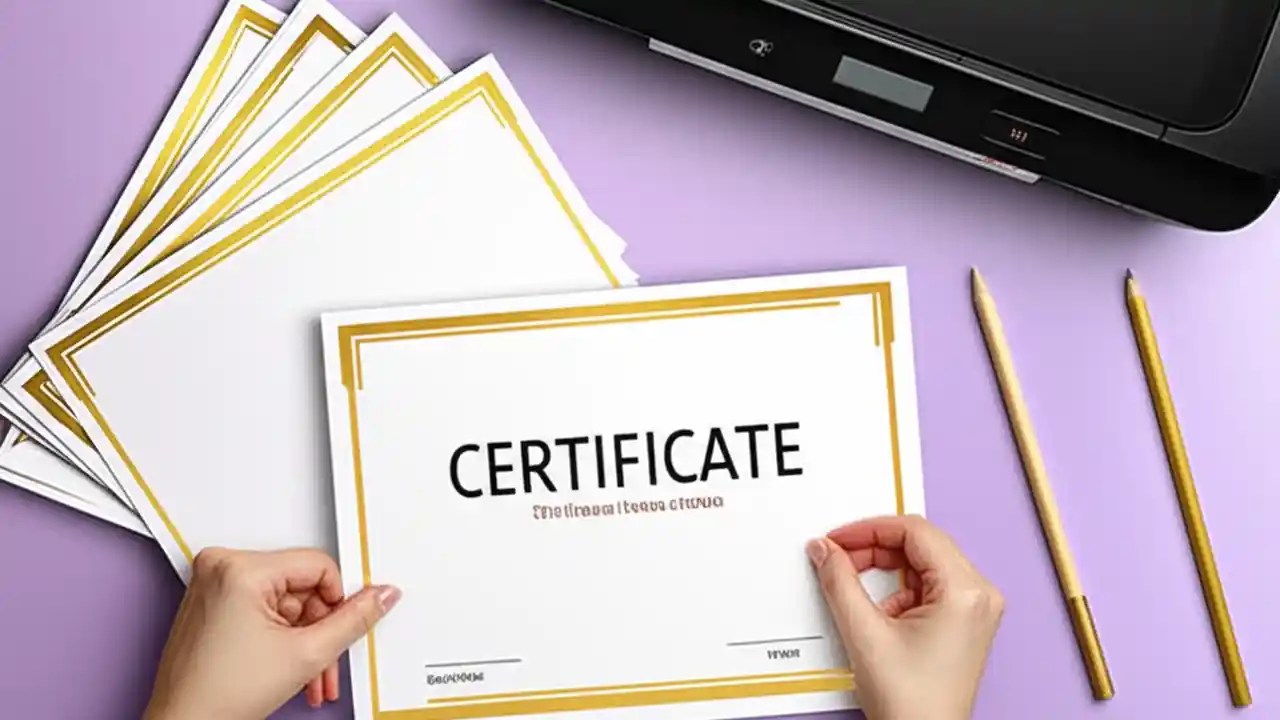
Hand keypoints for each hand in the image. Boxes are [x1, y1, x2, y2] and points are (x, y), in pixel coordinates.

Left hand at [144, 548, 400, 719]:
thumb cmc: (221, 694)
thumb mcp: (307, 653)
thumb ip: (353, 619)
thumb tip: (382, 594)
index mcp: (240, 567)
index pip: (318, 565)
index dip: (338, 602)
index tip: (340, 628)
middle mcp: (221, 566)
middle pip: (302, 587)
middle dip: (319, 631)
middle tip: (323, 663)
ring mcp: (212, 583)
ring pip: (285, 603)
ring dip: (303, 641)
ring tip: (308, 675)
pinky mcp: (210, 601)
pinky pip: (262, 608)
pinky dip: (280, 637)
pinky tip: (287, 666)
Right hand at [807, 515, 1002, 719]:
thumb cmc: (911, 704)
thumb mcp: (864, 634)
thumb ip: (840, 581)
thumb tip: (824, 549)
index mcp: (965, 591)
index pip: (916, 532)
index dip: (869, 529)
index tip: (836, 539)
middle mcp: (978, 595)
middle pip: (920, 544)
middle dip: (874, 547)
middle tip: (836, 558)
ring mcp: (973, 609)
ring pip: (922, 564)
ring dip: (883, 568)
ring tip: (850, 584)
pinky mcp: (962, 622)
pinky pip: (926, 587)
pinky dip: (895, 590)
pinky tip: (873, 610)